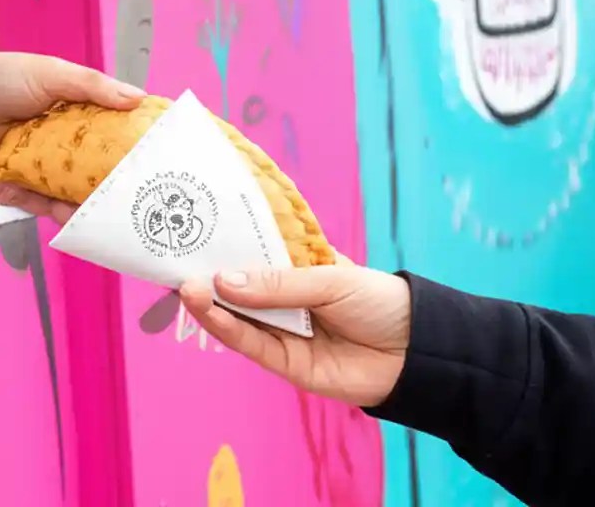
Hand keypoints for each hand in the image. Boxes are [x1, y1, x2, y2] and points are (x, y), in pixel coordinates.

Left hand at [0, 52, 145, 223]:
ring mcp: (40, 169)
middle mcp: (61, 145)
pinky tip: (75, 219)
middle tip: (141, 196)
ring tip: (111, 216)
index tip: (158, 159)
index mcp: (74, 116)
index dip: (132, 147)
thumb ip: (94, 87)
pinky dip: (57, 213)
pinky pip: (41, 206)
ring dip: (90, 205)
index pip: (112, 134)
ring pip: (72, 193)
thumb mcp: (54, 73)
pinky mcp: (18, 188)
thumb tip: (138, 99)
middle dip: (115, 183)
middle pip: (95, 170)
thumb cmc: (0, 79)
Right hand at [179, 257, 411, 406]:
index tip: (192, 232)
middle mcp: (287, 300)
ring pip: (238, 316)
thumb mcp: (331, 279)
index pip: (255, 253)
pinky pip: (250, 344)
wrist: (421, 353)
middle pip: (239, 287)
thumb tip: (222, 280)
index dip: (225, 246)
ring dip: (210, 303)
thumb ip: (277, 283)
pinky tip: (206, 310)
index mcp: (300, 268)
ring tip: (185, 287)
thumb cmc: (382, 303)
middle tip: (173, 261)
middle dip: (207, 275)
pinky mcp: (286, 363)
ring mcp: (284, 331)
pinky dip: (226, 328)